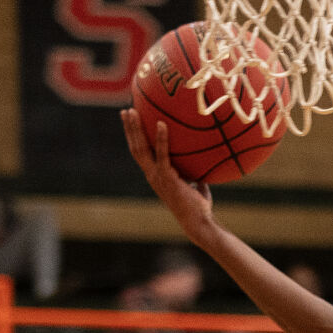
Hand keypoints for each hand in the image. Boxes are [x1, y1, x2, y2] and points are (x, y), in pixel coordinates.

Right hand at [121, 109, 216, 243]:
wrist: (197, 222)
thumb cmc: (198, 208)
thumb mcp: (196, 187)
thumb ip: (196, 177)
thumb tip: (206, 167)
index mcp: (155, 176)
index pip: (140, 154)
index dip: (134, 139)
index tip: (131, 123)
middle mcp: (152, 176)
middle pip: (135, 147)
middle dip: (129, 129)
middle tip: (126, 110)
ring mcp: (157, 177)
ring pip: (141, 148)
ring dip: (136, 129)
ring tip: (133, 111)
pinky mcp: (167, 177)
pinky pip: (163, 154)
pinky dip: (161, 138)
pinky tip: (162, 123)